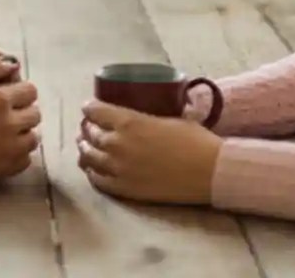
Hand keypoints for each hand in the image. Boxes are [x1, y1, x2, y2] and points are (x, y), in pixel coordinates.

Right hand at [0, 57, 40, 189]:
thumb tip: (10, 63)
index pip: (29, 90)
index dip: (16, 89)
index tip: (3, 93)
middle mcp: (9, 125)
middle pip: (34, 113)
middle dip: (21, 108)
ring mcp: (8, 151)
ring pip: (32, 137)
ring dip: (22, 131)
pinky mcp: (2, 171)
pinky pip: (24, 159)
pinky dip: (17, 152)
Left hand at [77, 100, 222, 204]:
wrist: (209, 172)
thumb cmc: (196, 140)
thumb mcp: (171, 117)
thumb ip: (151, 115)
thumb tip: (155, 105)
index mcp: (129, 122)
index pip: (95, 111)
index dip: (90, 108)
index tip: (89, 107)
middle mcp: (117, 144)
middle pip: (89, 133)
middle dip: (86, 128)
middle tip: (88, 126)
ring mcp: (118, 168)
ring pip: (87, 157)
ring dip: (85, 149)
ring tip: (86, 147)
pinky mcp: (123, 189)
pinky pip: (97, 180)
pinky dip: (91, 172)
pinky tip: (93, 169)